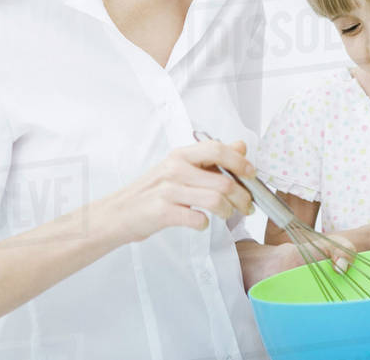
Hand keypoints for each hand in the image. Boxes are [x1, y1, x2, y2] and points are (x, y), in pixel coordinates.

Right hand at [99, 139, 255, 243]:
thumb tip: (240, 146)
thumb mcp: (179, 168)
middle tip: (247, 206)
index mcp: (180, 155)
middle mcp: (175, 169)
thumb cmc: (151, 191)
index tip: (252, 175)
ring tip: (227, 215)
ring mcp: (168, 190)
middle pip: (223, 180)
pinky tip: (201, 223)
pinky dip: (205, 224)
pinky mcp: (162, 212)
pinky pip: (197, 218)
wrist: (117, 213)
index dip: (240, 162)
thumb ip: (209, 158)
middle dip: (243, 196)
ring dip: (228, 211)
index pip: (217, 149)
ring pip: (215, 200)